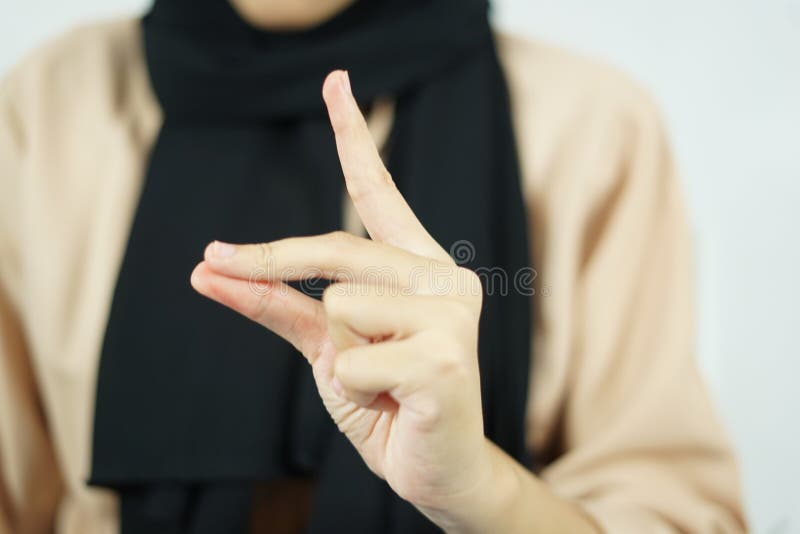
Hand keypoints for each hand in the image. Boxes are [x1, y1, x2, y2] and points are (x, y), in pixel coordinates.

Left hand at [191, 70, 492, 526]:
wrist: (434, 472)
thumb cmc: (385, 400)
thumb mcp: (325, 346)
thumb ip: (276, 303)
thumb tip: (206, 270)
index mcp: (419, 265)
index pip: (379, 192)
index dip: (354, 136)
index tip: (337, 80)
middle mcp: (445, 278)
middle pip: (338, 247)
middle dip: (270, 263)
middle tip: (217, 265)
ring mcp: (453, 317)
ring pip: (341, 306)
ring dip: (341, 359)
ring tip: (383, 382)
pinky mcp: (448, 361)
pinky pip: (351, 360)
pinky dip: (354, 391)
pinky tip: (397, 404)